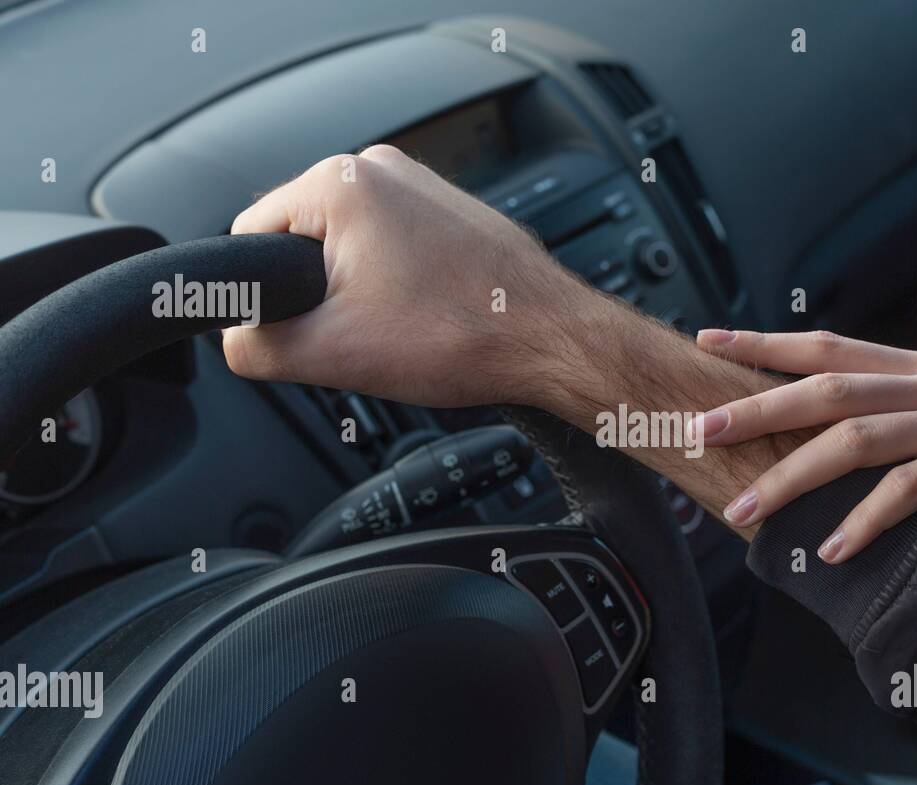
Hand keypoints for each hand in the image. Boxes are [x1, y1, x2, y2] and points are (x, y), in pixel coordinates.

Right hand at [223, 145, 587, 407]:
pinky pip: (393, 251)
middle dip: (320, 298)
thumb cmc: (465, 334)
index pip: (250, 236)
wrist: (552, 342)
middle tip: (365, 336)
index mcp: (339, 182)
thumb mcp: (331, 354)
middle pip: (301, 243)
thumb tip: (236, 341)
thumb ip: (255, 346)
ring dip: (360, 296)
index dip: (265, 298)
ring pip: (349, 251)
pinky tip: (427, 318)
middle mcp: (380, 170)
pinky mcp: (450, 214)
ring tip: (404, 329)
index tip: (306, 331)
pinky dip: (398, 288)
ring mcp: (421, 187)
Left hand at [694, 329, 916, 562]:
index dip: (764, 342)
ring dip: (793, 474)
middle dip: (756, 406)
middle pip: (827, 385)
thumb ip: (913, 407)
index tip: (706, 342)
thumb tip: (849, 427)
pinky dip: (868, 519)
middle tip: (697, 426)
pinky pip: (915, 490)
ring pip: (858, 436)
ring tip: (745, 511)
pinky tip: (834, 548)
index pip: (829, 345)